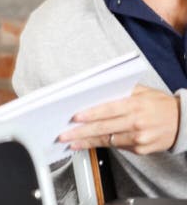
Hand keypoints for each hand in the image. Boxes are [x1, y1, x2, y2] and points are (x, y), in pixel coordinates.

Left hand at [59, 85, 179, 154]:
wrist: (183, 122)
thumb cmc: (159, 103)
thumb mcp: (141, 90)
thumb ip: (119, 90)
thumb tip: (94, 91)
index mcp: (135, 104)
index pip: (108, 109)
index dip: (90, 114)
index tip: (74, 117)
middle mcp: (137, 122)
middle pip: (104, 128)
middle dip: (81, 132)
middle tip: (64, 134)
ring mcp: (139, 138)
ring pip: (108, 140)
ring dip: (86, 142)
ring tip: (70, 142)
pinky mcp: (140, 150)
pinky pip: (117, 147)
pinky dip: (100, 145)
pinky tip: (87, 144)